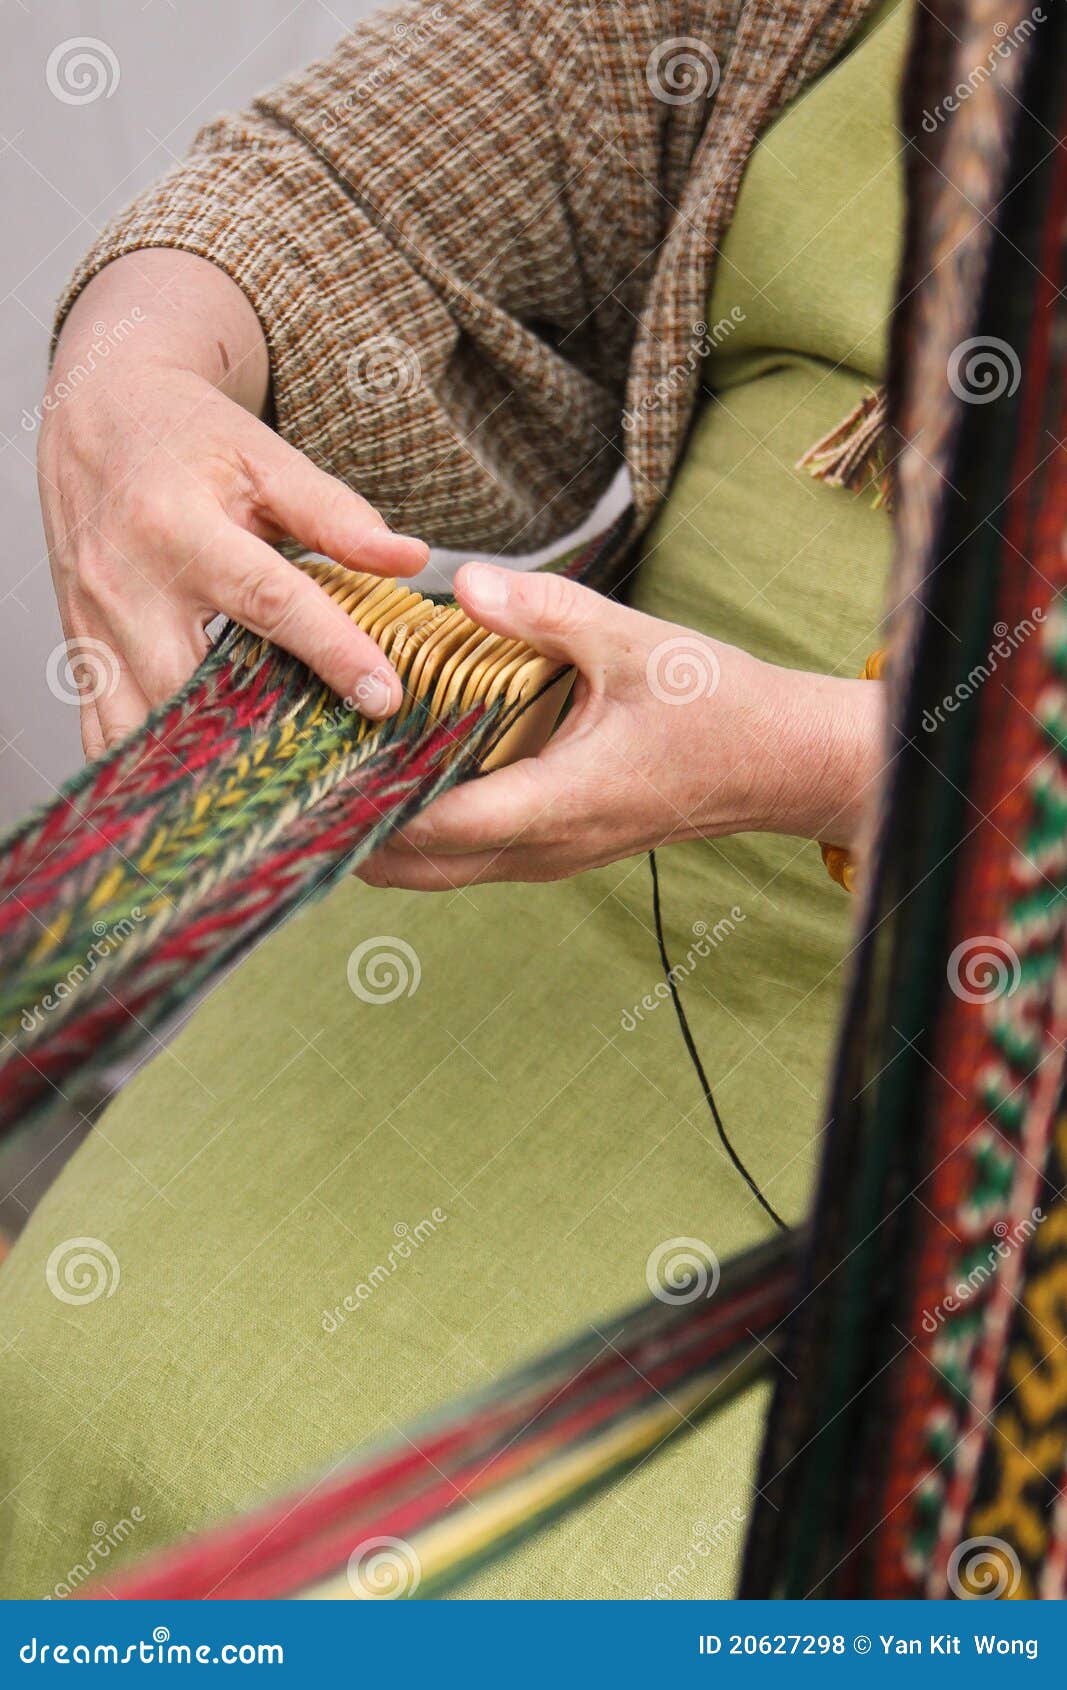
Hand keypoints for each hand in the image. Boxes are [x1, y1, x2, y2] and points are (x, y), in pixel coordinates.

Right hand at [39, 251, 427, 757]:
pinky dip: (156, 772)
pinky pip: (109, 737)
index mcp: (179, 527)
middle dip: (267, 735)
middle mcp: (127, 587)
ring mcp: (94, 631)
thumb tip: (412, 558)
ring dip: (209, 768)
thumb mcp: (264, 456)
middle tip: (341, 770)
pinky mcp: (81, 659)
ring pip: (146, 729)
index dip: (330, 652)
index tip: (384, 698)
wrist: (93, 419)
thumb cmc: (187, 437)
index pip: (267, 601)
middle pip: (197, 687)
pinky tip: (213, 791)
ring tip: (283, 797)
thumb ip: (336, 514)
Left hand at [357, 564, 884, 889]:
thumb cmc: (720, 705)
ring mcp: (553, 855)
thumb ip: (547, 614)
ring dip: (386, 835)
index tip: (306, 780)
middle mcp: (547, 846)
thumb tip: (460, 583)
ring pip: (443, 869)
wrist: (782, 761)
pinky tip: (400, 774)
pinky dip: (425, 829)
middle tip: (292, 783)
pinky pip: (473, 854)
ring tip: (329, 778)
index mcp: (560, 803)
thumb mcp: (637, 643)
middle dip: (354, 833)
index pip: (438, 827)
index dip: (367, 811)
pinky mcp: (561, 843)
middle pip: (421, 867)